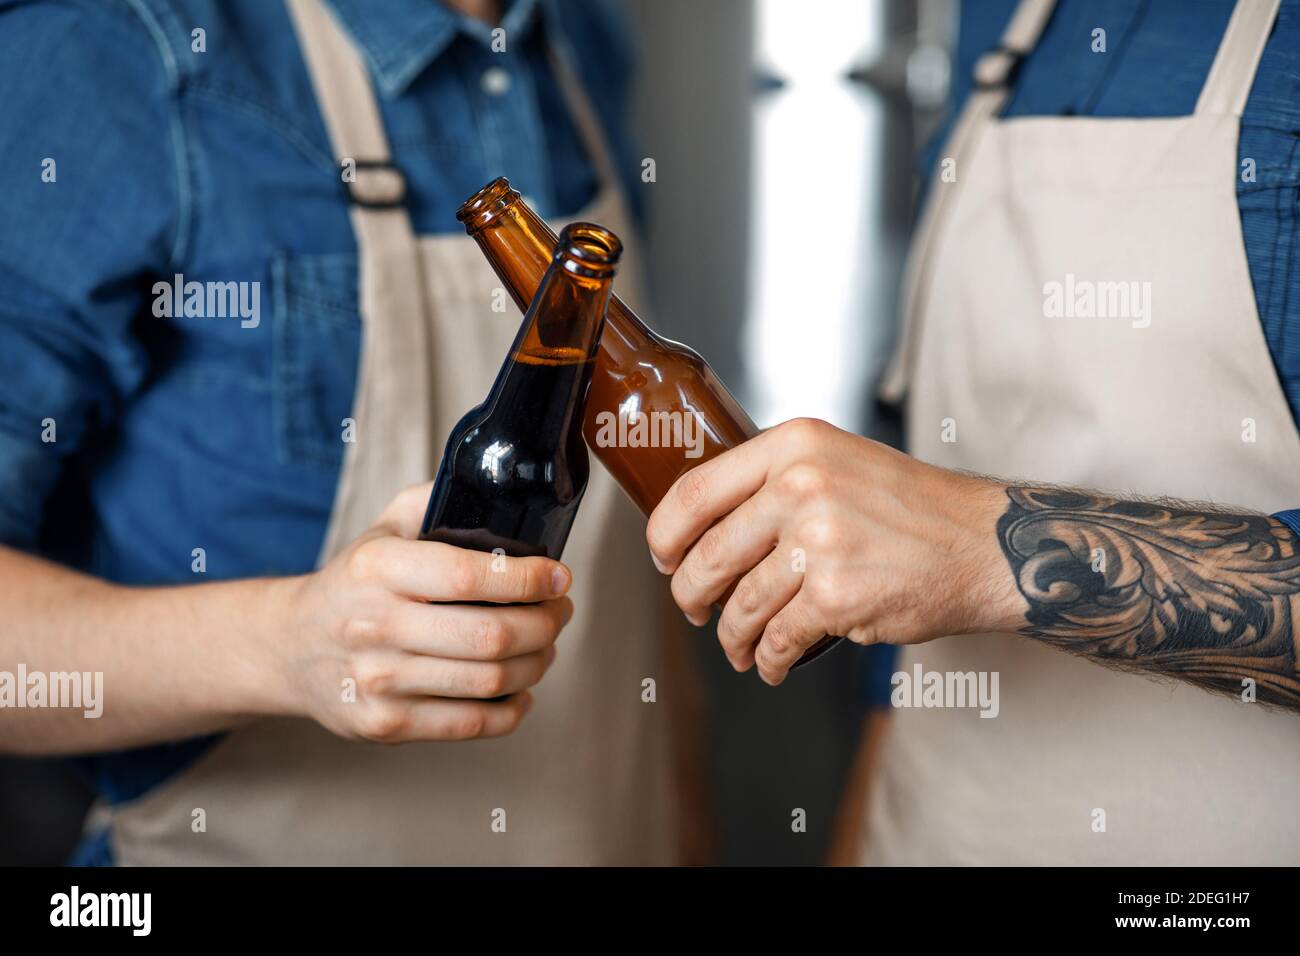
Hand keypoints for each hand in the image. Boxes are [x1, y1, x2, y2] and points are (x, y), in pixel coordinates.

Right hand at [278, 482, 572, 742]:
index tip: (559, 576)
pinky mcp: (385, 725)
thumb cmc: (353, 583)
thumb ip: (433, 502)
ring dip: (537, 662)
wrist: (288, 647)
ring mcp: (379, 682)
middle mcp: (375, 626)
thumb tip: (497, 489)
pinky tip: (520, 689)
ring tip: (546, 645)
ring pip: (490, 681)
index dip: (528, 579)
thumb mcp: (381, 529)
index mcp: (378, 569)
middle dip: (546, 623)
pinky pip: (471, 724)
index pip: (470, 577)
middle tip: (560, 611)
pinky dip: (512, 709)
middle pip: (491, 636)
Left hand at [645, 418, 1021, 684]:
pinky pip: (777, 639)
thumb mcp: (837, 460)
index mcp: (793, 446)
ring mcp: (818, 542)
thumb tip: (706, 524)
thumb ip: (776, 480)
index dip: (664, 534)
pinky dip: (767, 660)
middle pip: (707, 556)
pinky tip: (770, 663)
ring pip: (740, 606)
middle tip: (694, 608)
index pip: (694, 491)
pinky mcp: (837, 596)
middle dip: (690, 594)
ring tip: (737, 646)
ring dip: (731, 637)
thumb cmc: (910, 506)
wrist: (982, 542)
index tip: (662, 556)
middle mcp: (801, 487)